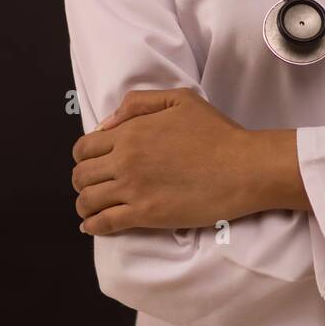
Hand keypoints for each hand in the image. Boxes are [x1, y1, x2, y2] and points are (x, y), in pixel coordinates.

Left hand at [71, 87, 265, 234]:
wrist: (243, 168)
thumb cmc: (217, 132)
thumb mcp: (180, 99)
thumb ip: (139, 103)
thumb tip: (106, 123)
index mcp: (131, 132)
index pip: (85, 147)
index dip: (84, 155)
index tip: (94, 162)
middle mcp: (125, 160)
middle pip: (81, 175)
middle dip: (83, 180)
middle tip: (95, 184)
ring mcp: (133, 189)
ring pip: (87, 200)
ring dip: (85, 204)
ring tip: (92, 207)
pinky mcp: (145, 215)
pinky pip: (104, 224)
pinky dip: (92, 226)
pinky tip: (92, 226)